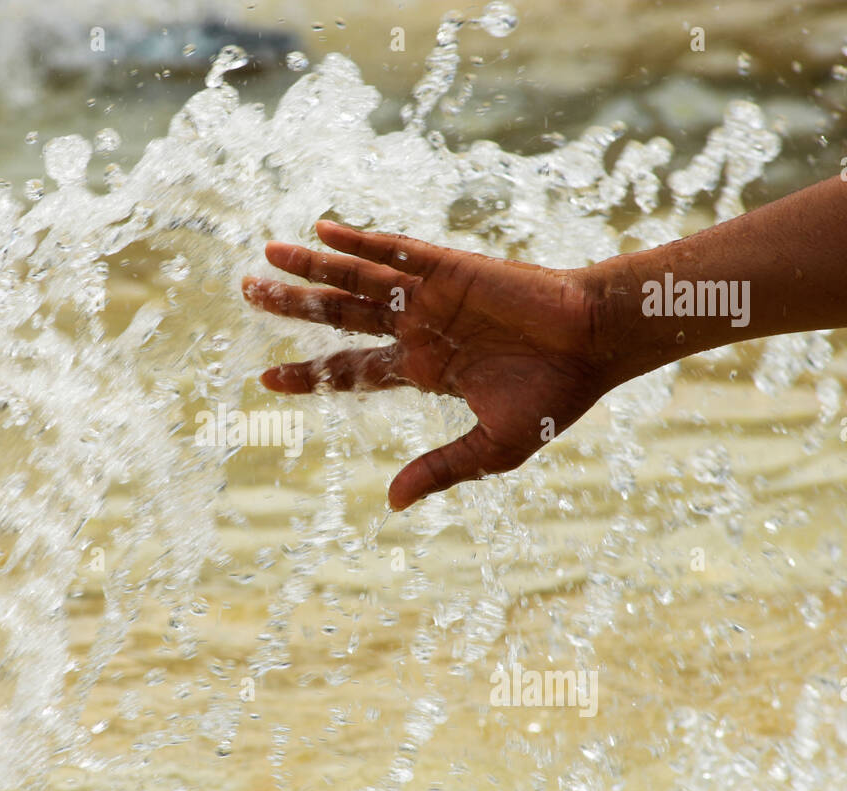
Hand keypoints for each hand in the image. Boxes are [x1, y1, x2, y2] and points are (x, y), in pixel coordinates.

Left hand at [242, 220, 614, 510]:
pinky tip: (322, 230)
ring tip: (266, 252)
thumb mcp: (490, 448)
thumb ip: (439, 469)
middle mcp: (418, 329)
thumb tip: (392, 505)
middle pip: (340, 315)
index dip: (309, 372)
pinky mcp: (450, 267)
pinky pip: (396, 251)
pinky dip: (360, 241)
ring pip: (356, 280)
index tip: (265, 375)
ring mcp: (431, 296)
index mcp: (424, 370)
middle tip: (248, 292)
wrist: (598, 346)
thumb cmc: (553, 398)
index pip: (352, 369)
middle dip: (294, 305)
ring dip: (312, 266)